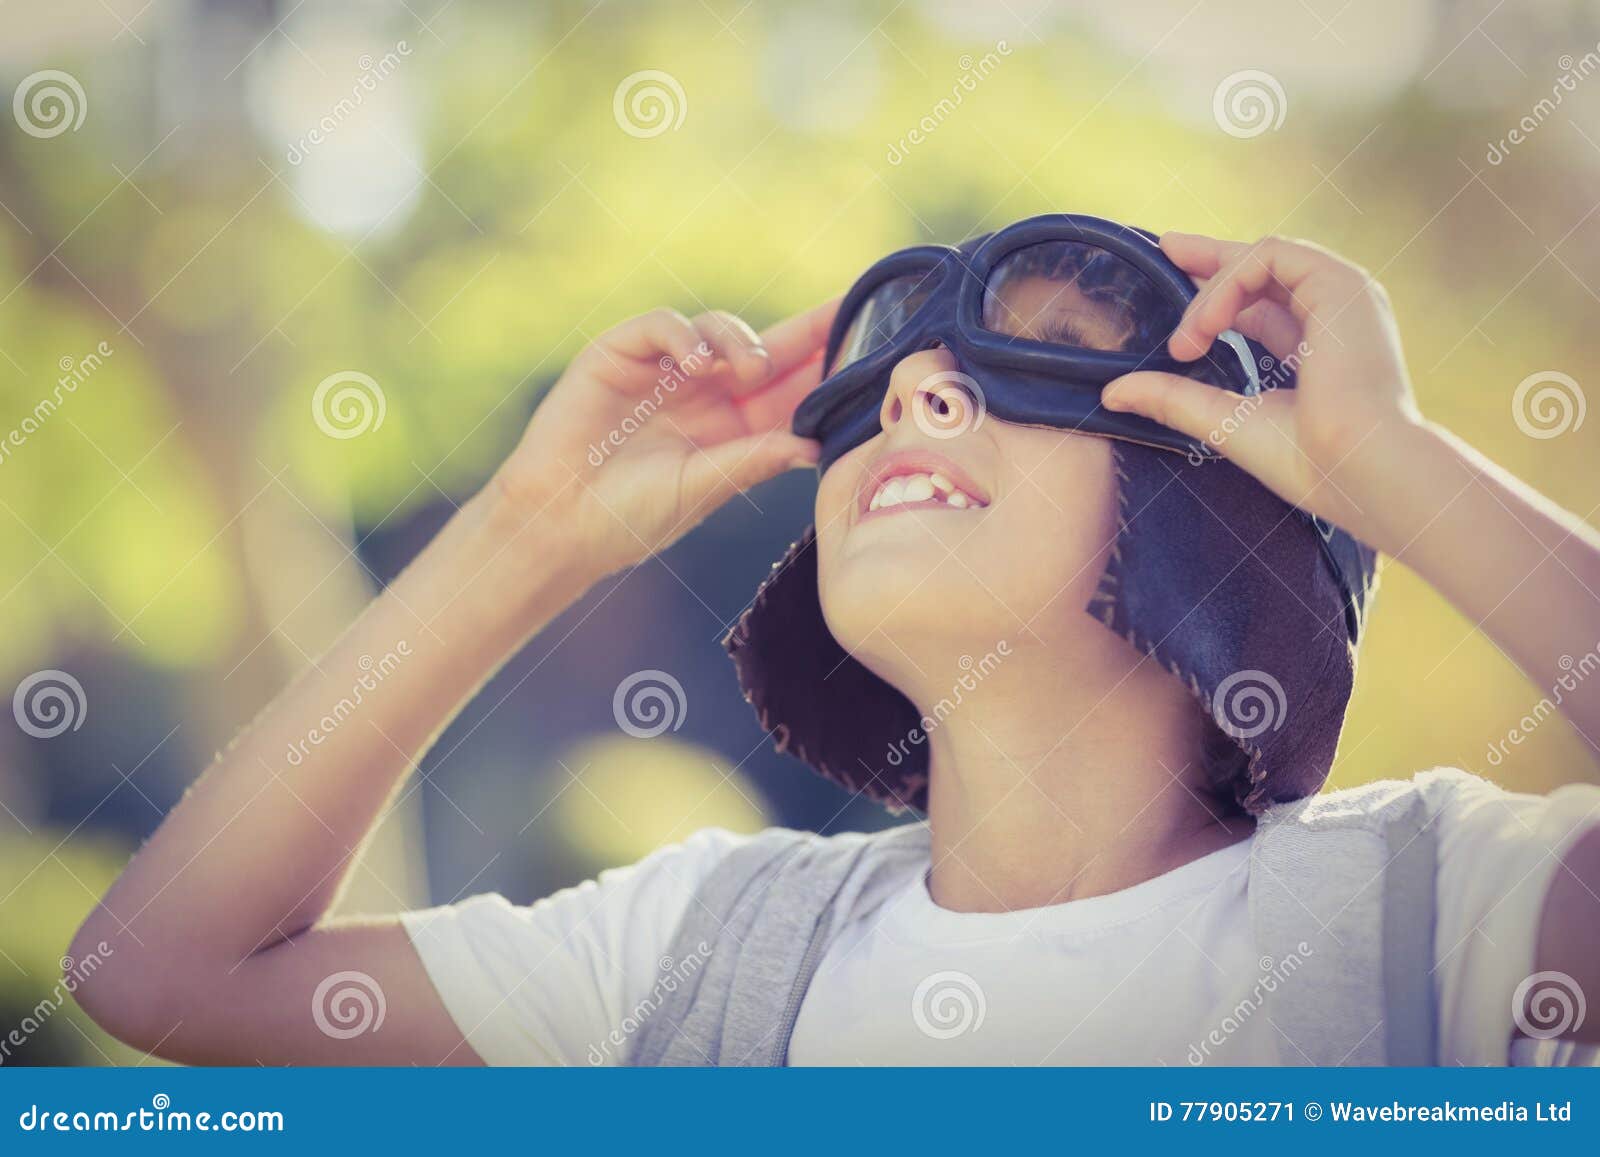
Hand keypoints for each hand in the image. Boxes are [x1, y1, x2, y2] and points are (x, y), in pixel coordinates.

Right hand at [493, 300, 836, 575]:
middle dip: (805, 328)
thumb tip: (815, 443)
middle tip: (841, 312)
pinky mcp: (621, 353)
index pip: (789, 386)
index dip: (825, 362)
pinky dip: (685, 334)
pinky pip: (664, 324)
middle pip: (765, 347)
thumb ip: (754, 459)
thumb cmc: (631, 517)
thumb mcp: (703, 489)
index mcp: (732, 428)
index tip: (871, 341)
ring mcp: (663, 370)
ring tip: (747, 369)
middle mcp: (704, 393)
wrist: (559, 521)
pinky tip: (696, 363)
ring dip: (740, 340)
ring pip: (719, 328)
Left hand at [1100, 232, 1424, 540]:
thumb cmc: (1306, 460)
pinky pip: (1273, 255)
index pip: (1261, 304)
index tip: (1171, 272)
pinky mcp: (1343, 285)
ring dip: (1212, 292)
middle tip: (1163, 248)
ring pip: (1263, 259)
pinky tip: (1206, 325)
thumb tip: (1111, 394)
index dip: (1216, 291)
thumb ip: (1172, 399)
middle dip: (1210, 258)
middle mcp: (1336, 315)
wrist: (1360, 471)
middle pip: (1264, 269)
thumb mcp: (1222, 421)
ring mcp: (1343, 296)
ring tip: (1185, 341)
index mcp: (1320, 347)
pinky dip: (1231, 282)